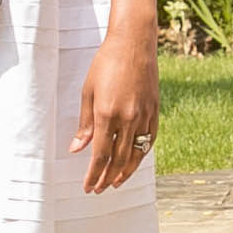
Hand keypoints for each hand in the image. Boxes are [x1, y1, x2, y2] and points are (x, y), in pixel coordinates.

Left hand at [73, 43, 159, 193]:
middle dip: (107, 178)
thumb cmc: (106, 64)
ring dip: (125, 172)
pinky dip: (142, 154)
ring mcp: (144, 115)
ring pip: (136, 154)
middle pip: (118, 160)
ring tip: (116, 183)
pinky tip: (135, 161)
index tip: (88, 186)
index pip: (100, 156)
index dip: (93, 175)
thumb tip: (77, 149)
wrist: (133, 43)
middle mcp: (128, 118)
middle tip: (99, 189)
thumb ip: (84, 124)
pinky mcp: (155, 110)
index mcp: (107, 114)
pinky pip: (150, 140)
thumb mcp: (88, 92)